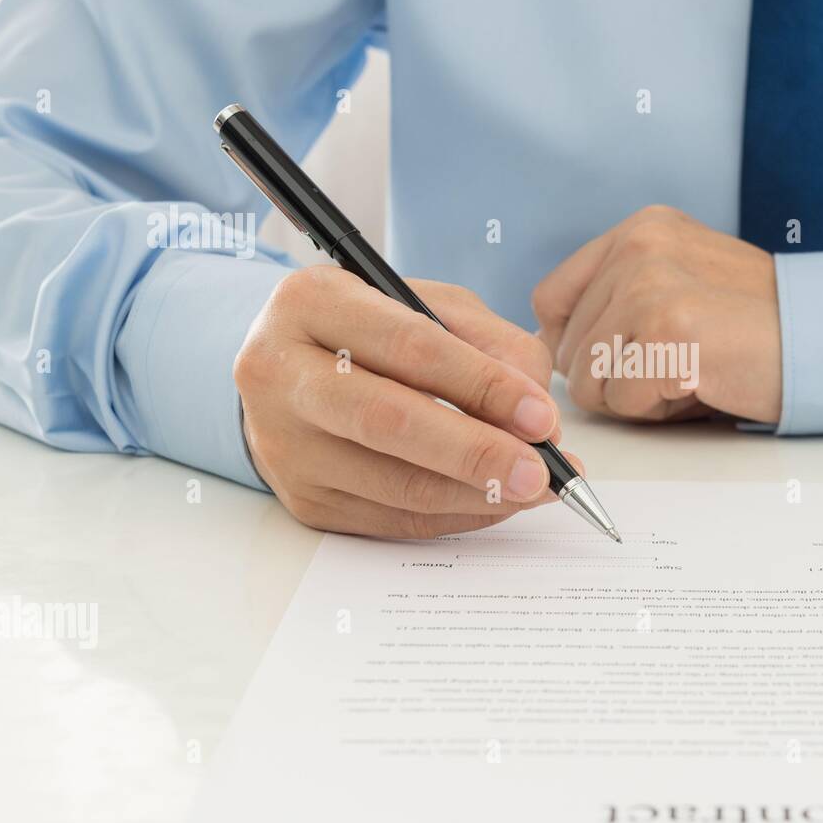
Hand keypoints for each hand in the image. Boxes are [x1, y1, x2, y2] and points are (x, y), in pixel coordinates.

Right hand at [234, 266, 575, 537]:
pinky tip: (495, 502)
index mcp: (313, 303)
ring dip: (476, 495)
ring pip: (394, 484)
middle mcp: (280, 372)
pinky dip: (456, 515)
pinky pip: (392, 519)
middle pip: (388, 422)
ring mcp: (283, 444)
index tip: (541, 416)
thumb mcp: (435, 308)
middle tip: (540, 472)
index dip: (483, 385)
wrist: (294, 373)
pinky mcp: (302, 498)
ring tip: (533, 489)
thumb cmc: (377, 333)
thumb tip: (538, 416)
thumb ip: (492, 345)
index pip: (410, 348)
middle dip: (477, 452)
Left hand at [533, 205, 781, 422]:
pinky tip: (703, 382)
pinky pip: (624, 402)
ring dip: (638, 396)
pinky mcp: (666, 328)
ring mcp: (649, 284)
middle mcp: (638, 246)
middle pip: (569, 350)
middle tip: (678, 363)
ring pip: (590, 382)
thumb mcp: (679, 286)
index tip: (621, 358)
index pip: (551, 299)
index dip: (576, 346)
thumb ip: (615, 302)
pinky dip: (661, 409)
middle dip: (615, 377)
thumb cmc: (755, 329)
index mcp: (638, 230)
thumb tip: (552, 346)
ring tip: (691, 370)